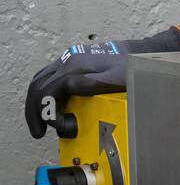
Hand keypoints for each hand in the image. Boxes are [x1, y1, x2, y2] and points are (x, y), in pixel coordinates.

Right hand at [24, 28, 179, 137]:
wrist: (139, 53)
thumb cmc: (130, 68)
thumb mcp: (115, 79)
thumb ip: (90, 84)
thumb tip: (66, 89)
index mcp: (75, 66)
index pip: (48, 90)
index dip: (46, 112)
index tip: (52, 127)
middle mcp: (67, 61)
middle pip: (38, 85)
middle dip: (35, 111)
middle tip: (38, 132)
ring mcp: (68, 60)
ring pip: (40, 80)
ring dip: (37, 102)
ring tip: (41, 123)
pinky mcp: (72, 63)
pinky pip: (50, 78)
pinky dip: (46, 93)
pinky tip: (51, 107)